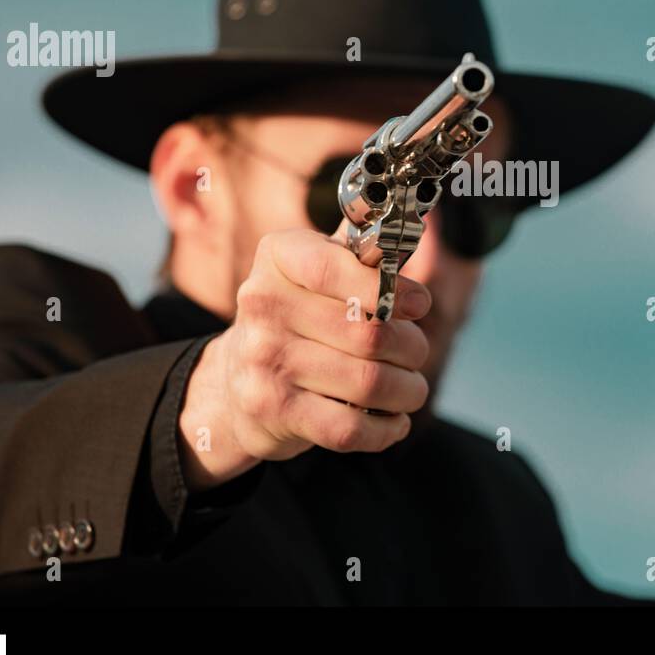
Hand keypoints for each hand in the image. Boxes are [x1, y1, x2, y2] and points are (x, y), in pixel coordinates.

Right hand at [178, 227, 430, 489]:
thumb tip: (409, 225)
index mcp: (279, 258)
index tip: (419, 304)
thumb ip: (359, 249)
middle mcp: (263, 304)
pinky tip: (394, 421)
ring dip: (407, 390)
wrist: (235, 381)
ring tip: (411, 388)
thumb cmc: (297, 316)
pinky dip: (386, 429)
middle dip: (411, 347)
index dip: (391, 289)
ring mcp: (265, 360)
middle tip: (416, 352)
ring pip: (368, 383)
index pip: (338, 267)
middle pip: (370, 333)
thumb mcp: (315, 269)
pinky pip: (350, 427)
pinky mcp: (273, 411)